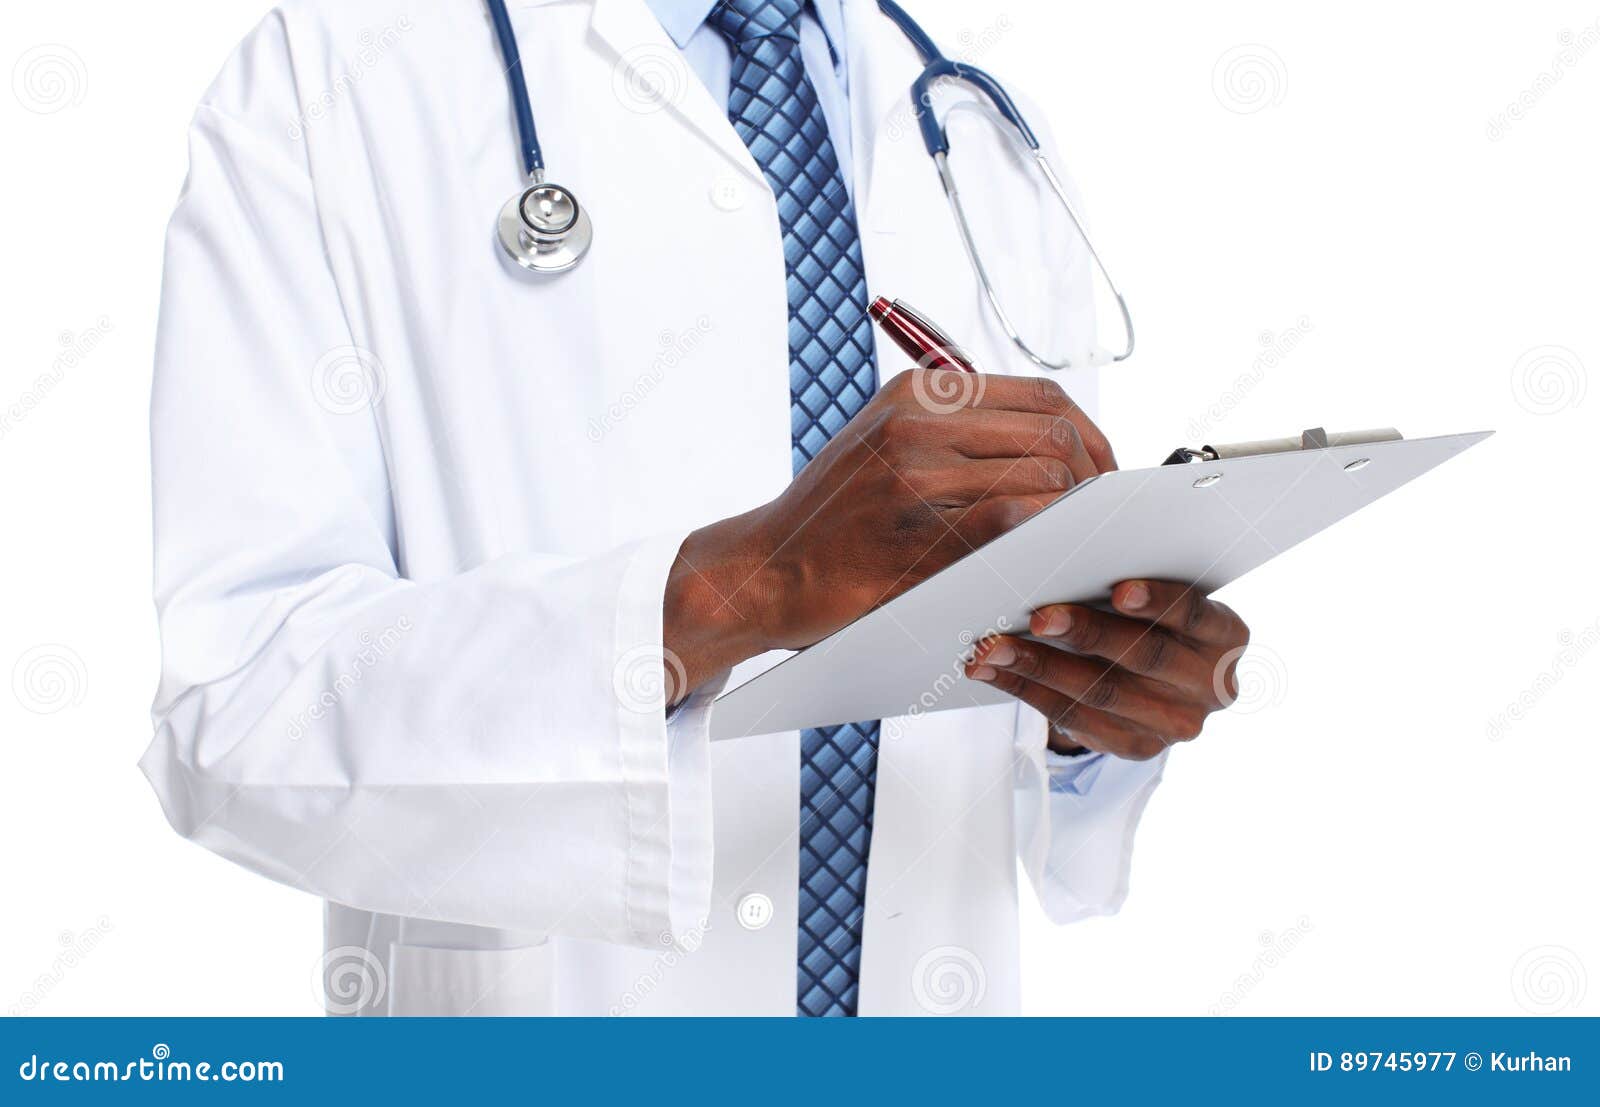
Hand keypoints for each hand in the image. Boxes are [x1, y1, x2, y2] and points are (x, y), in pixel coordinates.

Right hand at [665, 370, 1115, 697]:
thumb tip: (1054, 446)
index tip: (1103, 473)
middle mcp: (919, 421)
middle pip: (1053, 432)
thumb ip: (957, 433)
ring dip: (1076, 516)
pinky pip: (1014, 521)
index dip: (1090, 435)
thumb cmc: (831, 519)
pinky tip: (1049, 562)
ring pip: (1044, 476)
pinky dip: (1046, 540)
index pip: (1041, 395)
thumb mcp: (884, 442)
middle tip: (1103, 518)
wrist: (764, 570)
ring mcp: (916, 474)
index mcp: (919, 393)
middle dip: (1096, 478)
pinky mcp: (917, 530)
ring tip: (1080, 544)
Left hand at [964, 580, 1250, 759]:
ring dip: (1039, 667)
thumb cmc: (1147, 614)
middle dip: (1086, 633)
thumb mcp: (1155, 586)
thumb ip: (1130, 566)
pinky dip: (1027, 691)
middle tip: (1037, 616)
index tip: (1119, 589)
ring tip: (993, 646)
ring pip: (1101, 692)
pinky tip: (993, 670)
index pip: (1195, 614)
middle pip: (1143, 656)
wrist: (1156, 679)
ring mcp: (1176, 723)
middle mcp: (1211, 685)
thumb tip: (1063, 526)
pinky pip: (1074, 719)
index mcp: (1226, 634)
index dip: (1158, 602)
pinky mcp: (1137, 747)